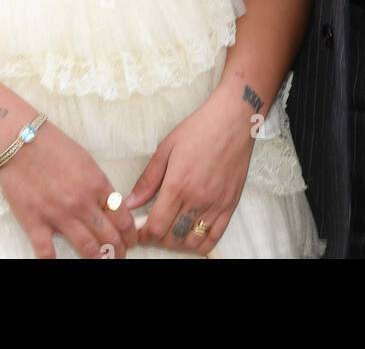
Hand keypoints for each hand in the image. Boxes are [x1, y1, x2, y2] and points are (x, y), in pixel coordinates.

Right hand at [0, 113, 139, 258]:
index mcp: (96, 183)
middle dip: (118, 249)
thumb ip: (97, 184)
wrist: (18, 139)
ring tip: (102, 261)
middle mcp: (81, 202)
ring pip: (86, 247)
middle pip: (108, 235)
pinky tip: (59, 263)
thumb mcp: (85, 159)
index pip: (122, 216)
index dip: (130, 233)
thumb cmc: (52, 144)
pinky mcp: (34, 222)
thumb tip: (107, 205)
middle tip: (121, 255)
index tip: (131, 240)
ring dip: (98, 258)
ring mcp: (58, 215)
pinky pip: (47, 252)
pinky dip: (54, 261)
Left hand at [125, 84, 257, 256]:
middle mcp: (196, 199)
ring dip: (177, 243)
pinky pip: (214, 237)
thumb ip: (148, 179)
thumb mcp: (166, 148)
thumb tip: (131, 202)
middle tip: (153, 228)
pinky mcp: (230, 205)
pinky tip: (191, 235)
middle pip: (172, 238)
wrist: (233, 121)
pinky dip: (201, 244)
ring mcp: (215, 205)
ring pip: (192, 242)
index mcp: (177, 185)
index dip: (143, 235)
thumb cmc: (199, 130)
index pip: (156, 226)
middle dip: (158, 239)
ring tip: (172, 230)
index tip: (139, 232)